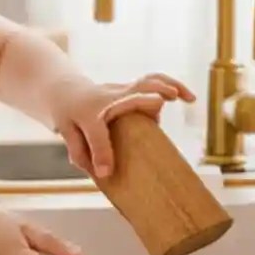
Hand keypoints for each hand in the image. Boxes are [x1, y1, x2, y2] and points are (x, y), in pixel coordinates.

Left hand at [49, 73, 195, 177]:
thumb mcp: (66, 133)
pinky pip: (154, 83)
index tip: (105, 172)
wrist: (67, 89)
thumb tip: (101, 172)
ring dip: (168, 86)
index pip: (95, 133)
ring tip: (188, 98)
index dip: (101, 153)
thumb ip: (79, 151)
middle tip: (159, 105)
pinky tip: (188, 97)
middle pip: (127, 96)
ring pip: (147, 82)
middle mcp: (108, 99)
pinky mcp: (133, 91)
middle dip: (142, 101)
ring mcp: (122, 92)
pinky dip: (172, 86)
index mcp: (88, 113)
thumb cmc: (68, 115)